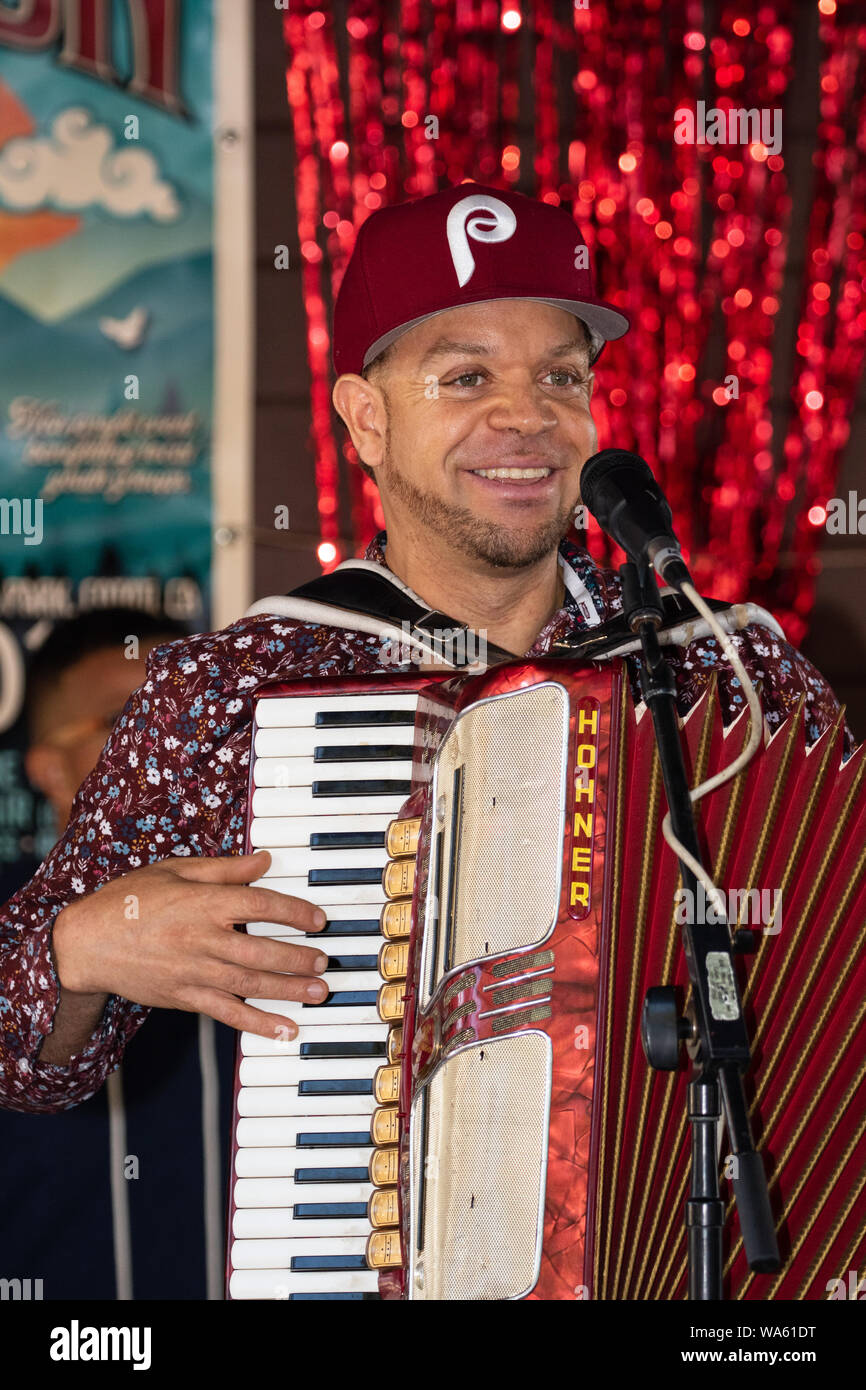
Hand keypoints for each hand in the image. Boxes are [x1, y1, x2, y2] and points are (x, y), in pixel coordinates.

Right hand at [52, 850, 328, 1039]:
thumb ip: (224, 868)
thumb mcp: (175, 870)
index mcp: (203, 902)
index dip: (294, 912)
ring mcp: (194, 972)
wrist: (87, 943)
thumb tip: (264, 859)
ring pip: (250, 984)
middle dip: (298, 957)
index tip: (318, 919)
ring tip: (318, 991)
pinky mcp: (185, 997)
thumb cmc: (130, 899)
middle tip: (324, 961)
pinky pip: (227, 1013)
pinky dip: (257, 1024)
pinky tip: (284, 1030)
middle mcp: (202, 939)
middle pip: (261, 950)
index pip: (260, 905)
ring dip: (288, 990)